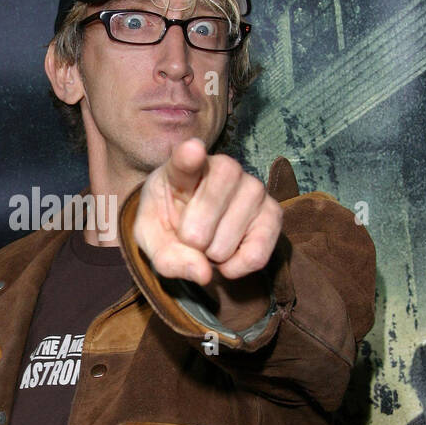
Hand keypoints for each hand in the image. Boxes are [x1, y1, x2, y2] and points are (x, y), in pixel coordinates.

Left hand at [132, 139, 282, 286]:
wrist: (195, 231)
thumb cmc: (169, 225)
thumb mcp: (152, 240)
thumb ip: (167, 257)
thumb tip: (203, 274)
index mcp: (183, 168)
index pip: (186, 160)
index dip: (189, 156)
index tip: (192, 150)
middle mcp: (224, 169)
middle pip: (207, 212)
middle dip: (192, 239)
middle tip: (189, 236)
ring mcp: (253, 187)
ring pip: (227, 241)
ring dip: (213, 256)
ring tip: (210, 241)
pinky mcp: (274, 213)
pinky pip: (256, 256)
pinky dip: (236, 268)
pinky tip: (228, 256)